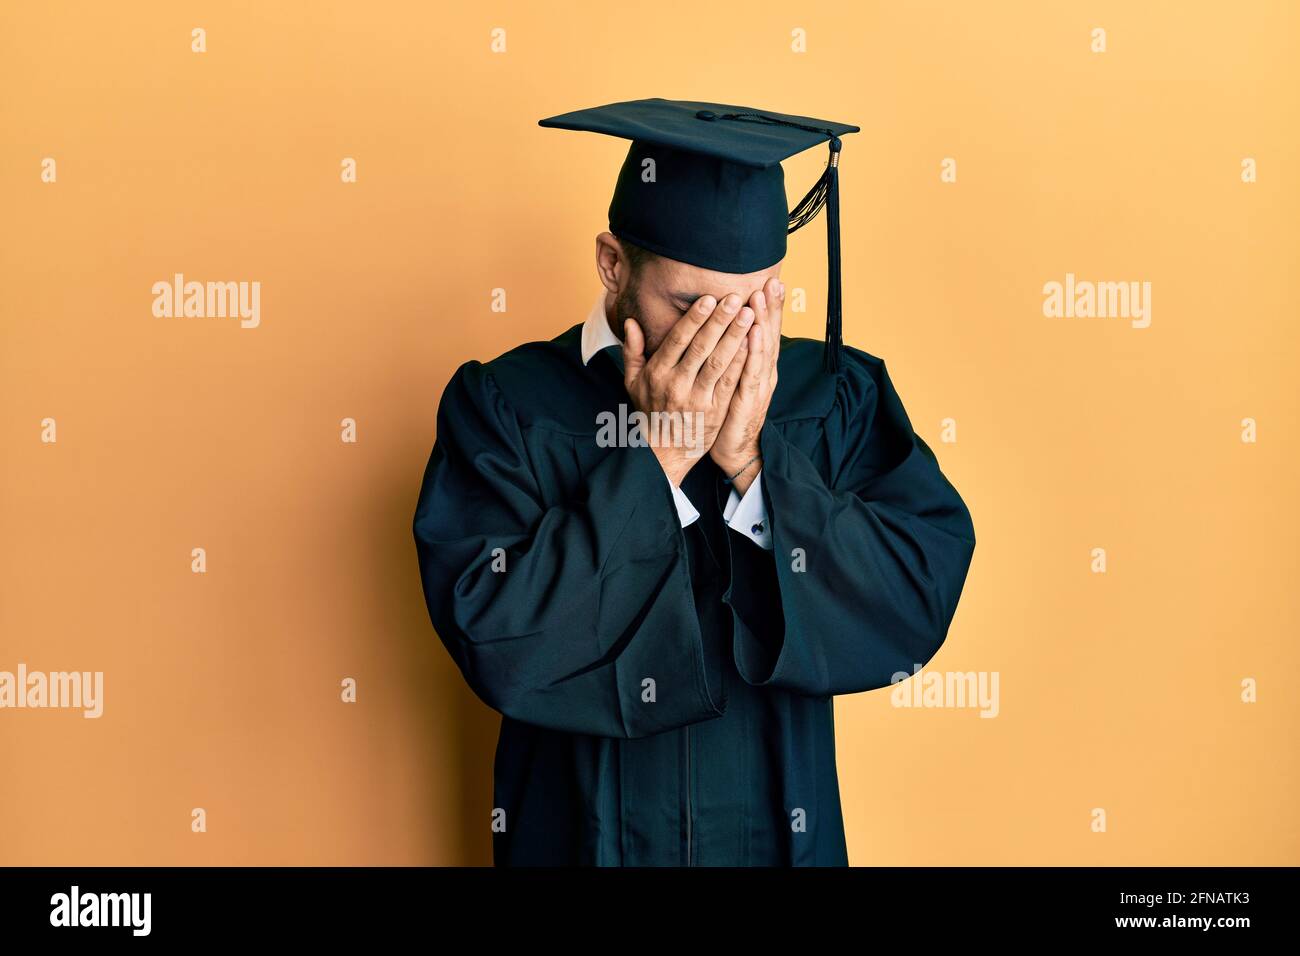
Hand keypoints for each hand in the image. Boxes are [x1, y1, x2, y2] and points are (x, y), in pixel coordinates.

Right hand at [623, 293, 753, 485]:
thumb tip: (631, 322)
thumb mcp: (632, 382)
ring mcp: (697, 399)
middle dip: (719, 322)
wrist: (663, 453)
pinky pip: (729, 383)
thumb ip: (632, 351)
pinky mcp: (714, 411)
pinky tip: (752, 344)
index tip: (708, 299)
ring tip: (748, 315)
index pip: (677, 341)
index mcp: (657, 374)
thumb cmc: (650, 410)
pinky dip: (741, 363)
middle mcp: (676, 385)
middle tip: (734, 299)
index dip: (694, 319)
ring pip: (718, 363)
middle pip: (701, 348)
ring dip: (734, 338)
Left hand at [710, 277, 783, 494]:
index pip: (765, 330)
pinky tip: (753, 333)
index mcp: (758, 366)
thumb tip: (731, 328)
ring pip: (762, 349)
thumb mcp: (731, 380)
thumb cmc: (729, 413)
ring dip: (763, 322)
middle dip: (771, 307)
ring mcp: (758, 386)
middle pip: (769, 334)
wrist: (735, 450)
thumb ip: (732, 354)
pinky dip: (754, 352)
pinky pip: (751, 373)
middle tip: (773, 280)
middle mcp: (763, 372)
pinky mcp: (749, 401)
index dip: (769, 307)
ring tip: (761, 298)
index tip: (771, 280)